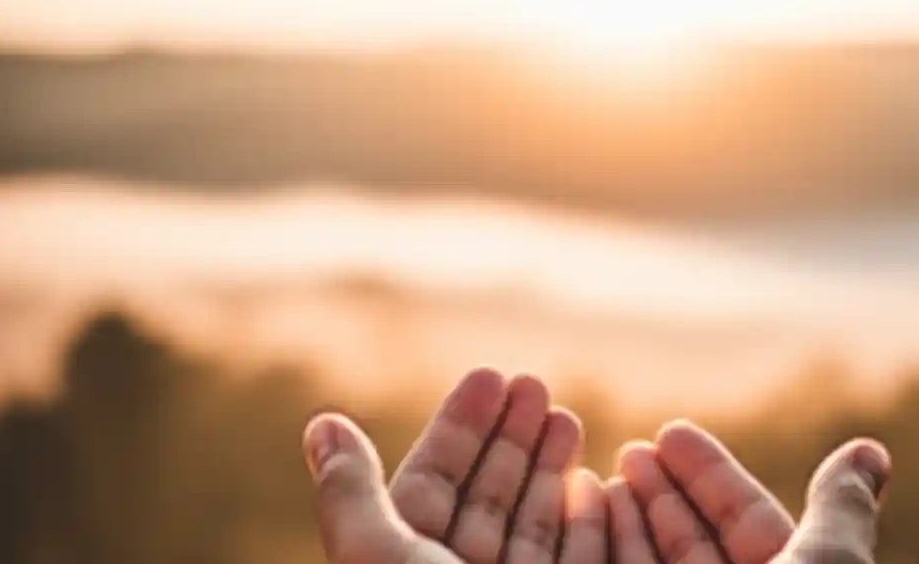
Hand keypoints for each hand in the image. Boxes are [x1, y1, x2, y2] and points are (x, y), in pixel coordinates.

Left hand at [302, 369, 607, 563]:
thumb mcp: (380, 559)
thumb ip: (353, 496)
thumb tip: (321, 423)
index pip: (432, 483)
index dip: (460, 426)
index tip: (489, 374)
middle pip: (485, 499)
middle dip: (510, 438)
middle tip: (535, 383)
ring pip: (531, 528)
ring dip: (550, 468)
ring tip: (567, 416)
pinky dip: (587, 524)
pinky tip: (597, 482)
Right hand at [611, 421, 889, 563]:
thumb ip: (838, 509)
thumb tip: (872, 450)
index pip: (745, 520)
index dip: (710, 473)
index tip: (671, 430)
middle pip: (695, 542)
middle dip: (664, 491)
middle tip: (633, 449)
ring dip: (629, 516)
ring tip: (604, 472)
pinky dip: (604, 544)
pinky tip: (588, 505)